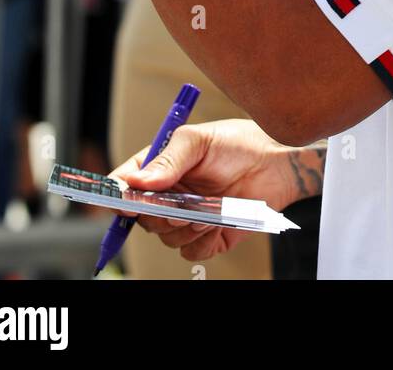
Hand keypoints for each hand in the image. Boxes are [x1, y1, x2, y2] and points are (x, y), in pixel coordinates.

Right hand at [111, 119, 320, 262]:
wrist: (276, 164)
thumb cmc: (238, 144)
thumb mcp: (199, 141)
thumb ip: (168, 160)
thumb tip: (136, 181)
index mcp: (160, 167)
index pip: (124, 184)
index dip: (116, 195)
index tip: (120, 202)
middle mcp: (169, 195)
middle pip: (142, 218)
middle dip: (158, 214)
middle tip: (177, 205)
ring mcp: (186, 218)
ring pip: (166, 238)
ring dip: (185, 227)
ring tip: (208, 208)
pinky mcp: (206, 238)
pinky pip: (190, 252)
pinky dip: (202, 241)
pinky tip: (217, 221)